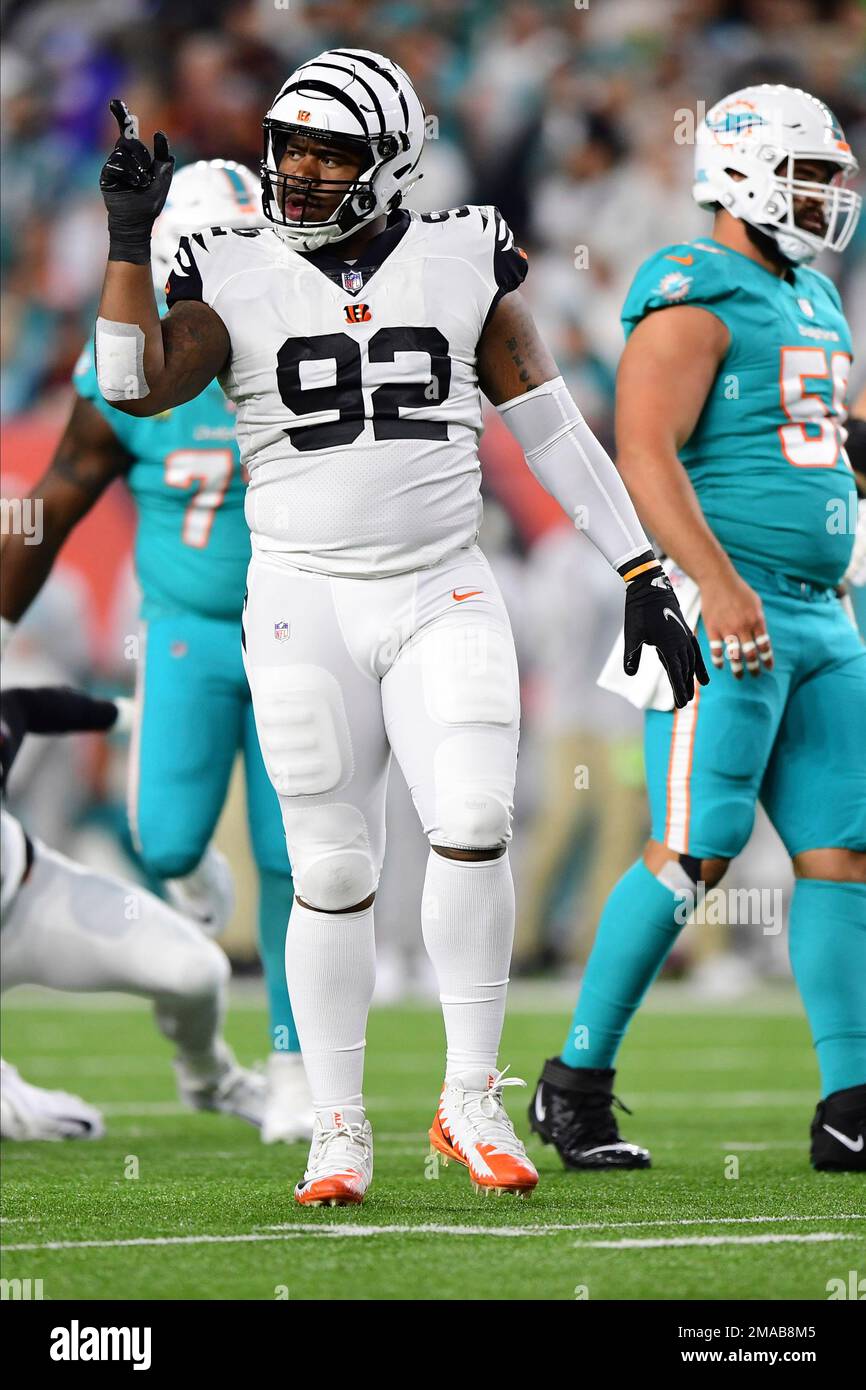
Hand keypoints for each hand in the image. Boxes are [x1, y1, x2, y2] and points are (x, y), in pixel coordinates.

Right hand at [100, 99, 173, 263]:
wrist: (136, 223)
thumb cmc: (150, 203)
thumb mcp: (163, 178)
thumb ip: (164, 158)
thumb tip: (159, 134)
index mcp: (135, 156)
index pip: (127, 130)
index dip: (121, 115)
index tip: (114, 102)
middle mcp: (122, 157)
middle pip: (130, 141)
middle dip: (142, 156)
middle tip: (146, 177)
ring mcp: (113, 165)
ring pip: (124, 151)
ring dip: (137, 168)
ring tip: (142, 184)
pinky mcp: (107, 175)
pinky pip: (117, 164)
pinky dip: (129, 174)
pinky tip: (135, 185)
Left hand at [623, 566, 709, 707]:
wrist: (651, 587)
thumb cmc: (639, 611)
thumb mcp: (632, 635)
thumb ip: (632, 655)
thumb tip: (630, 672)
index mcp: (669, 646)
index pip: (676, 673)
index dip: (678, 690)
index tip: (680, 704)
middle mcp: (681, 643)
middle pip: (685, 671)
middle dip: (684, 688)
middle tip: (683, 704)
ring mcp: (685, 637)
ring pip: (691, 663)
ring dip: (690, 678)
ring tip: (690, 693)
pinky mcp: (685, 632)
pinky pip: (695, 653)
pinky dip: (699, 665)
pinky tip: (702, 677)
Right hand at [700, 570, 773, 678]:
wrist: (718, 581)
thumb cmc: (738, 591)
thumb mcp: (756, 603)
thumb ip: (758, 621)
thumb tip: (760, 638)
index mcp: (756, 620)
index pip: (764, 646)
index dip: (767, 659)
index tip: (768, 668)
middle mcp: (743, 626)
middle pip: (750, 654)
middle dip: (754, 668)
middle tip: (754, 675)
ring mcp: (727, 629)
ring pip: (734, 655)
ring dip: (737, 669)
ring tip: (739, 676)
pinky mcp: (713, 629)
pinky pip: (716, 650)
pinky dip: (718, 660)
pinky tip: (721, 666)